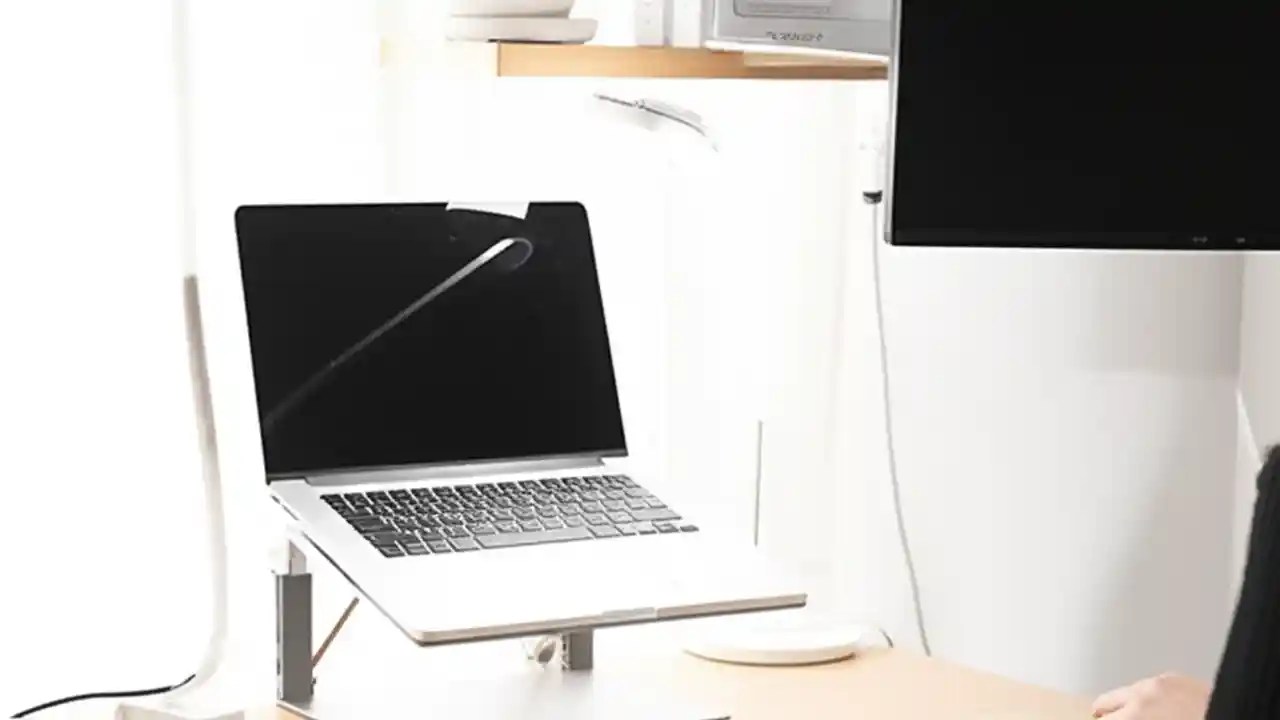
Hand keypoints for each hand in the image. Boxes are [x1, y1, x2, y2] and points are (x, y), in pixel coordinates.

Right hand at [1092, 673, 1209, 718]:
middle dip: (1104, 712)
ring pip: (1128, 690)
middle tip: (1102, 717)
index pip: (1105, 717)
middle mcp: (1143, 692)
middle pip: (1106, 701)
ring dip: (1125, 703)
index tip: (1099, 719)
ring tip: (1129, 714)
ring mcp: (1158, 681)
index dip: (1102, 719)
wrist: (1232, 712)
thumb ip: (1131, 719)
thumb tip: (1120, 717)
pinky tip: (1156, 706)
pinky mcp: (1175, 677)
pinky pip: (1151, 685)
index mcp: (1136, 712)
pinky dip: (1148, 695)